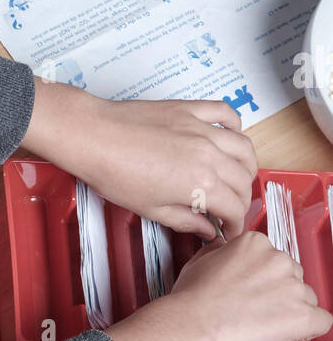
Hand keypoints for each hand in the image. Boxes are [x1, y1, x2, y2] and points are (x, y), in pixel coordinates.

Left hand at [23, 81, 256, 239]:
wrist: (93, 137)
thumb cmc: (114, 175)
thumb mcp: (151, 209)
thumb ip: (186, 221)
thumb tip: (207, 231)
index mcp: (201, 184)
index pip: (234, 207)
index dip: (235, 224)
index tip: (228, 230)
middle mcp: (210, 154)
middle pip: (243, 179)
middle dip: (241, 200)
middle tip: (229, 208)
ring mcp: (202, 129)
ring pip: (244, 147)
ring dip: (247, 165)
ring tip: (237, 177)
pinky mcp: (190, 110)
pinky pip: (225, 112)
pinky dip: (234, 124)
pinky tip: (229, 135)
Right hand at [106, 233, 331, 340]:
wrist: (193, 325)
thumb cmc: (192, 299)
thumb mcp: (200, 260)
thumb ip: (221, 252)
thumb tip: (224, 251)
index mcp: (256, 244)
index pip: (272, 259)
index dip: (263, 279)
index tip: (252, 291)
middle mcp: (279, 259)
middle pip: (292, 277)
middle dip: (278, 294)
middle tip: (255, 311)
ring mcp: (294, 287)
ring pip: (306, 299)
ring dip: (290, 311)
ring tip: (263, 325)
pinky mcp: (304, 315)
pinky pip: (322, 321)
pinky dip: (308, 329)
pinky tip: (289, 333)